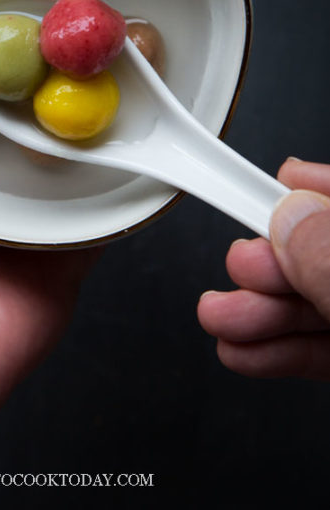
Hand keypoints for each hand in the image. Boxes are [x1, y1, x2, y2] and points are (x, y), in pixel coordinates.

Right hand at [197, 158, 329, 379]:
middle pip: (318, 252)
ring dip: (258, 312)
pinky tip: (243, 351)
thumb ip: (329, 256)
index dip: (303, 188)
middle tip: (233, 268)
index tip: (259, 186)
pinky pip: (320, 349)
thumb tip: (290, 217)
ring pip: (313, 302)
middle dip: (266, 262)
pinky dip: (277, 351)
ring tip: (220, 318)